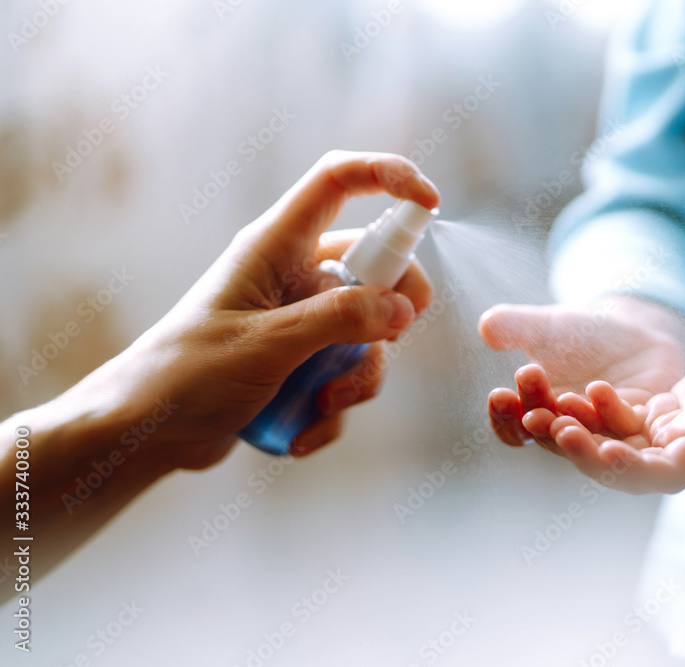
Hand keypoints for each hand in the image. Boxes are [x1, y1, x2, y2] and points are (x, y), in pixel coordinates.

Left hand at [60, 150, 439, 467]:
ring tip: (323, 405)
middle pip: (375, 265)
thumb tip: (401, 310)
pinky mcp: (303, 360)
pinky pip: (347, 372)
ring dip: (360, 375)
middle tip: (393, 337)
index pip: (338, 181)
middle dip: (394, 308)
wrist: (145, 434)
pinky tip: (302, 433)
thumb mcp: (266, 346)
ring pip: (369, 329)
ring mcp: (301, 318)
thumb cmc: (186, 376)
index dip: (388, 177)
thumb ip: (338, 320)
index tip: (431, 202)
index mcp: (275, 246)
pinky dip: (336, 407)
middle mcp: (294, 274)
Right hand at [478, 297, 684, 453]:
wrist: (630, 331)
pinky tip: (597, 389)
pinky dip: (609, 410)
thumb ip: (514, 327)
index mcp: (538, 417)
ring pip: (584, 435)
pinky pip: (622, 423)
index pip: (513, 429)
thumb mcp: (544, 327)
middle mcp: (569, 432)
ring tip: (563, 397)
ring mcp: (604, 431)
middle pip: (545, 433)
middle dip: (534, 408)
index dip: (503, 416)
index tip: (498, 393)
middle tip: (529, 377)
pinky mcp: (638, 421)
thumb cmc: (578, 334)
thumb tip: (487, 326)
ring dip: (571, 419)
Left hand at [519, 321, 684, 493]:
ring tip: (544, 413)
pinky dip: (590, 413)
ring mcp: (660, 441)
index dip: (630, 468)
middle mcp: (677, 453)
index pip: (662, 473)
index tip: (603, 451)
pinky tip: (572, 391)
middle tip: (554, 428)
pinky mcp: (648, 424)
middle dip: (587, 454)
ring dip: (578, 435)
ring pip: (609, 448)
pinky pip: (610, 425)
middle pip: (624, 470)